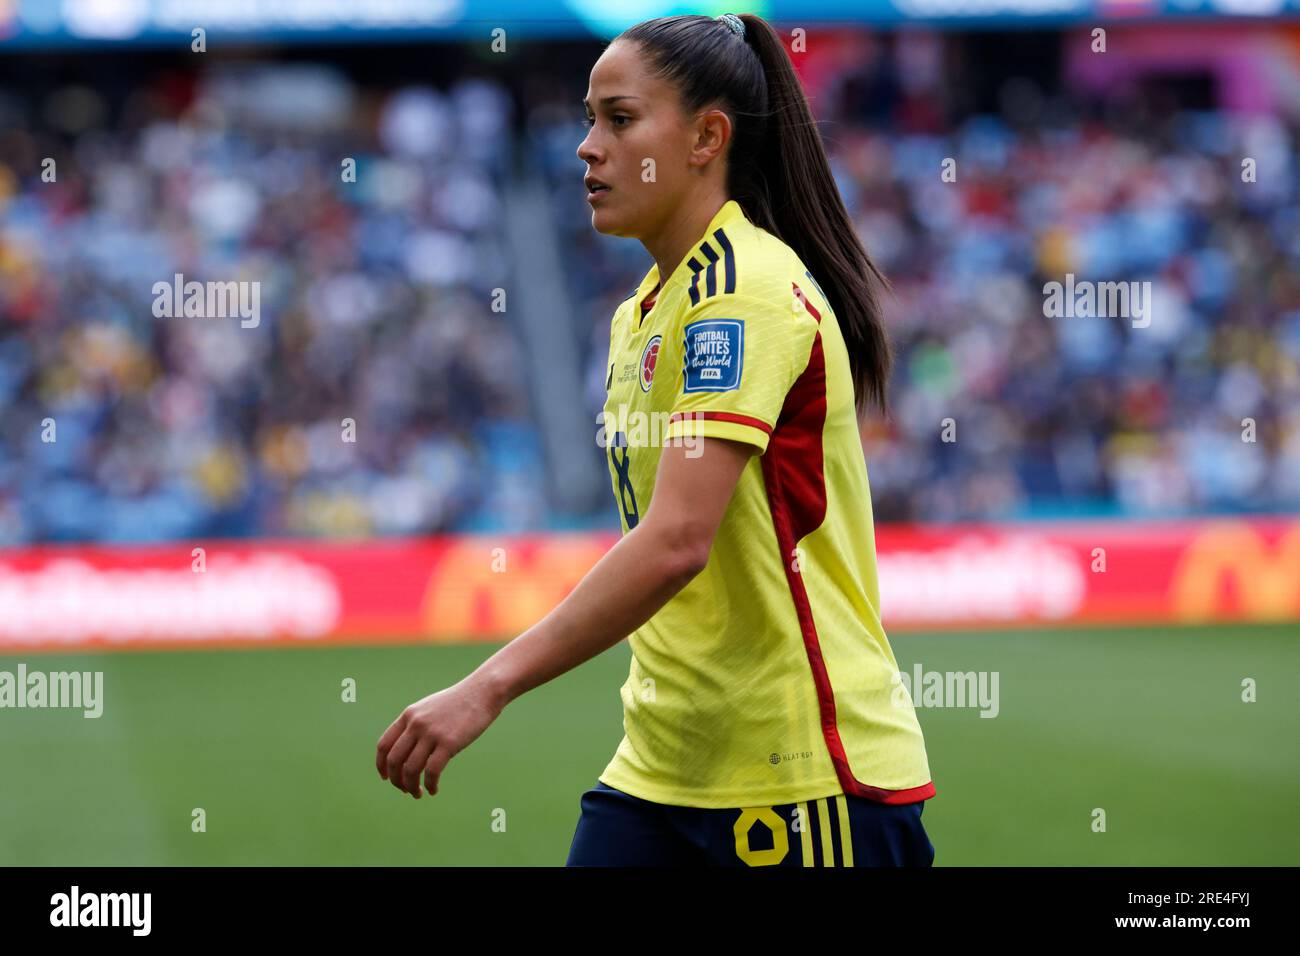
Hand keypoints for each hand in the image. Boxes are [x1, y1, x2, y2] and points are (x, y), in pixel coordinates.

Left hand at [375, 675, 504, 798]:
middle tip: (404, 790)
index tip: (386, 778)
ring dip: (411, 787)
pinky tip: (433, 789)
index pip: (384, 745)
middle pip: (394, 760)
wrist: (482, 691)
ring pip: (411, 769)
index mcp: (409, 715)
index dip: (381, 765)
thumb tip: (409, 750)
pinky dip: (430, 785)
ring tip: (418, 794)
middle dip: (396, 780)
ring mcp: (431, 733)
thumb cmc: (459, 702)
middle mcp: (416, 724)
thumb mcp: (430, 708)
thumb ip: (416, 725)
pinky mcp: (449, 742)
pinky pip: (432, 771)